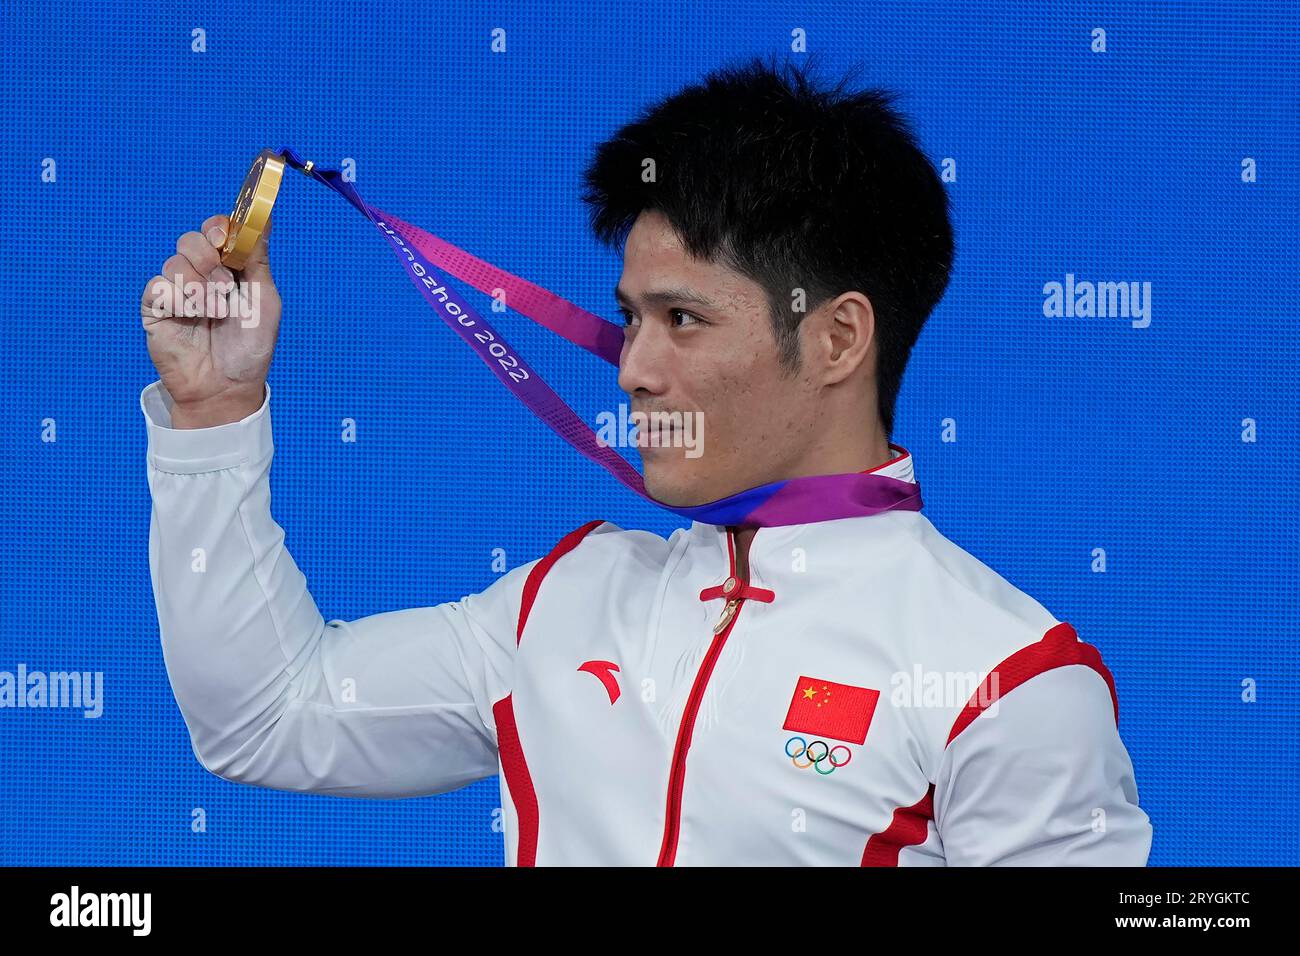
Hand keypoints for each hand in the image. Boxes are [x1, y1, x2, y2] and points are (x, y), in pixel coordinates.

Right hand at [140, 212, 281, 426]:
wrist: (227, 386)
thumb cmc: (250, 346)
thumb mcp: (264, 300)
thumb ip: (258, 259)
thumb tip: (263, 217)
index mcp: (229, 268)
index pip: (216, 230)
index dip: (217, 228)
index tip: (223, 239)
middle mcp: (201, 275)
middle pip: (191, 240)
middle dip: (208, 259)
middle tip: (224, 287)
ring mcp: (177, 291)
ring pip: (175, 263)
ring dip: (198, 287)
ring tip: (214, 312)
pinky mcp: (156, 308)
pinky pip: (158, 286)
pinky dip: (179, 300)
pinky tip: (191, 319)